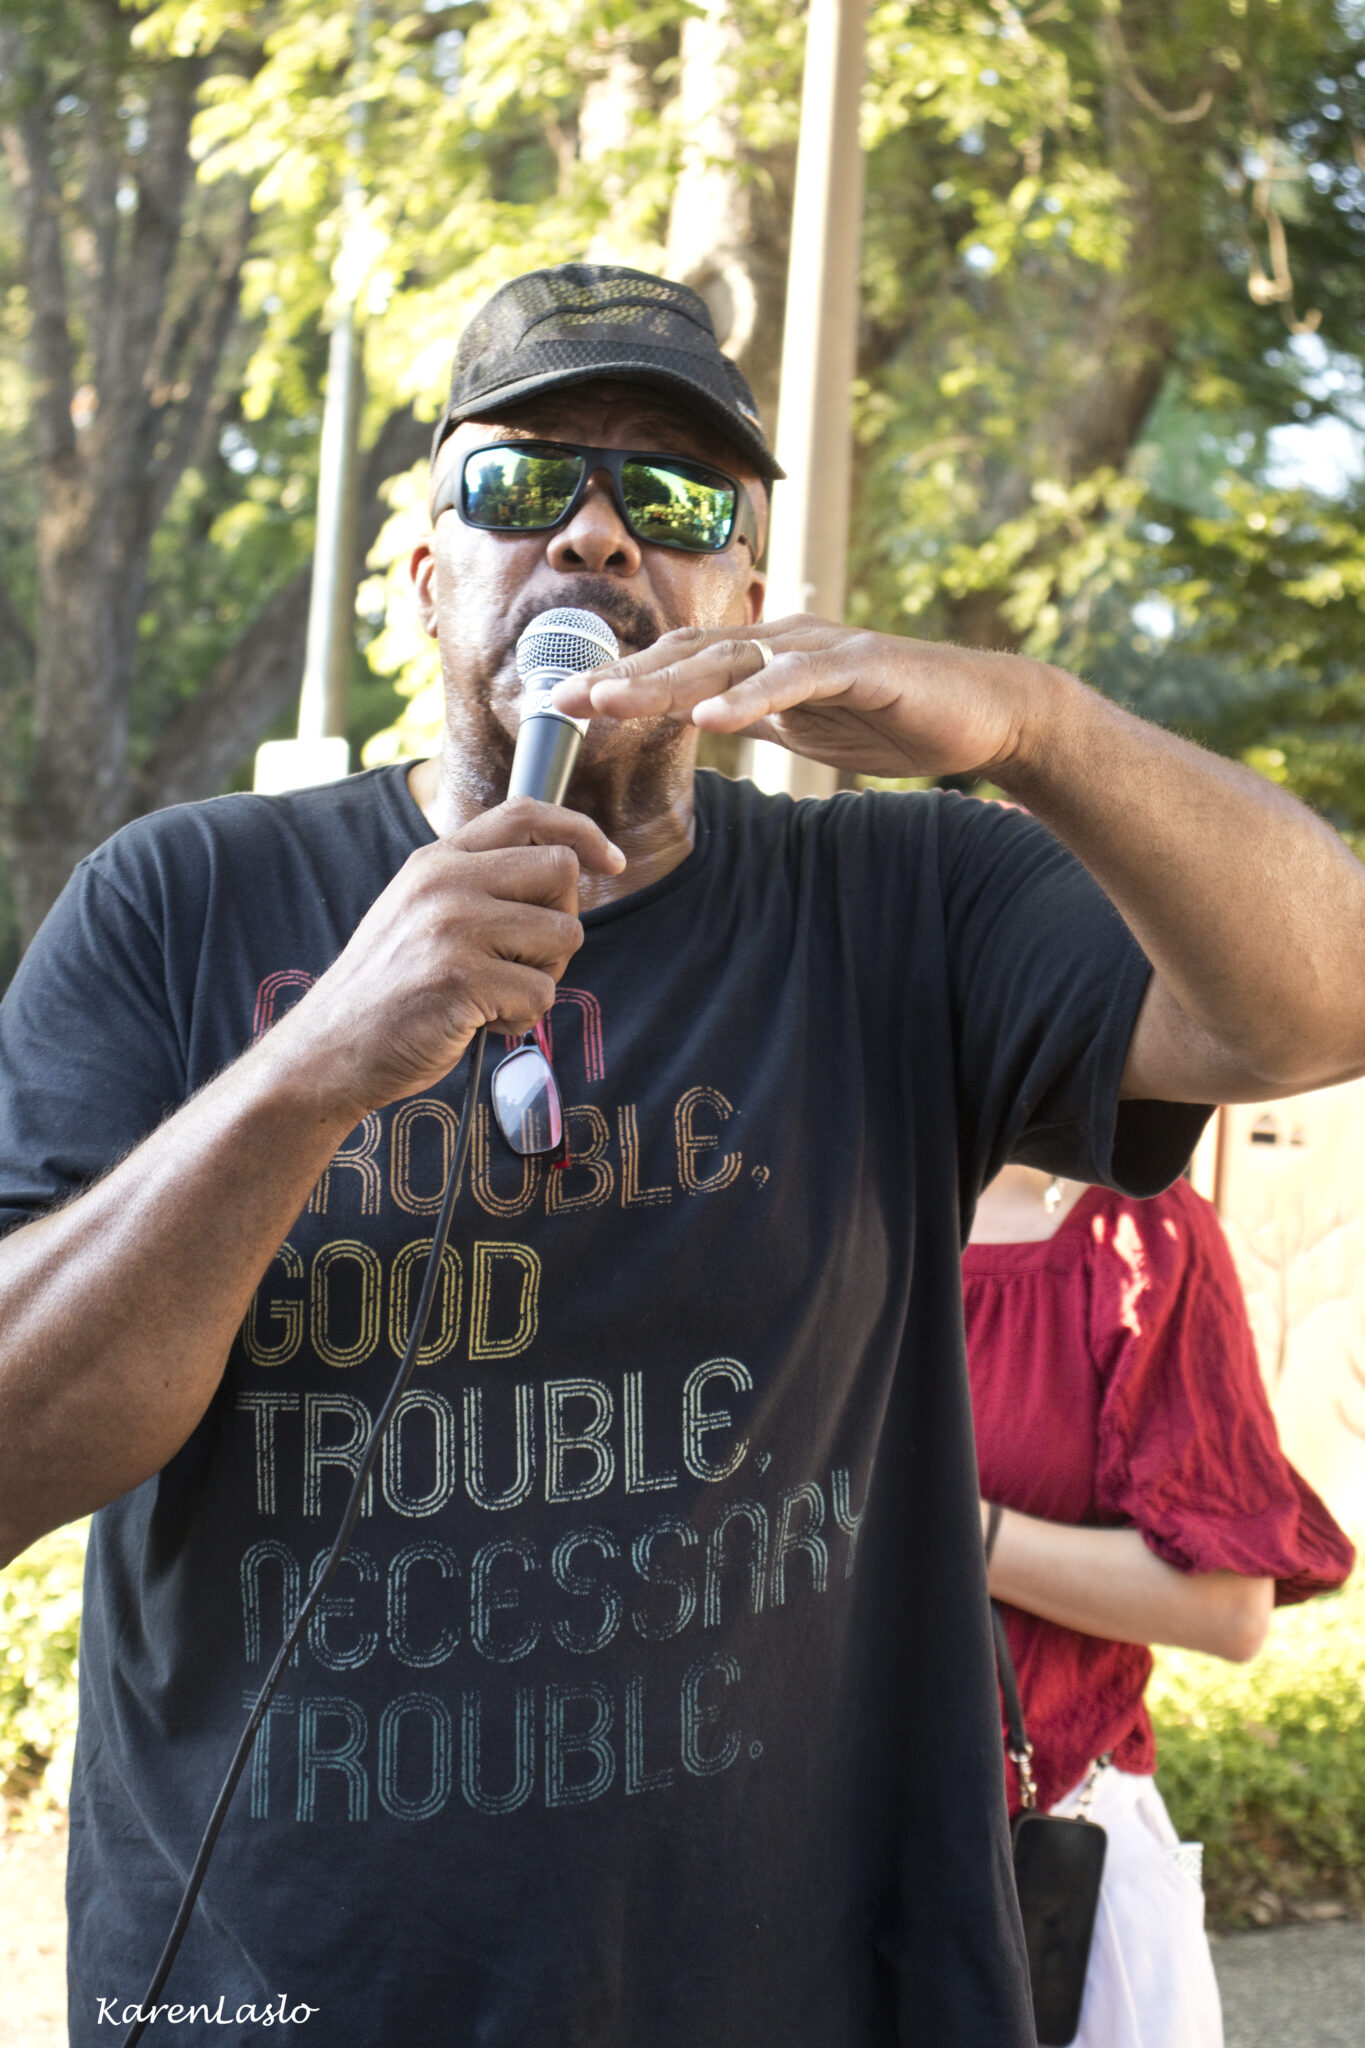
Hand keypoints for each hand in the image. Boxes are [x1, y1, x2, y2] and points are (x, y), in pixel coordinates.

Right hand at [264, 797, 624, 1116]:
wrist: (330, 1050)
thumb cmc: (388, 990)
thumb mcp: (419, 911)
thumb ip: (477, 884)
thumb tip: (562, 870)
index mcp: (437, 859)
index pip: (527, 813)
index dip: (581, 832)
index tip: (611, 861)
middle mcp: (445, 882)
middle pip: (561, 872)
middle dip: (561, 921)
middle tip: (525, 959)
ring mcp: (453, 928)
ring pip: (563, 935)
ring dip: (542, 976)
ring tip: (493, 994)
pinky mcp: (462, 979)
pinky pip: (541, 993)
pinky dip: (521, 1019)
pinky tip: (478, 1022)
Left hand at [550, 615, 1063, 781]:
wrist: (982, 714)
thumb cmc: (895, 717)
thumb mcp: (805, 724)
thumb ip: (756, 714)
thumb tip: (704, 719)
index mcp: (766, 654)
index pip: (679, 661)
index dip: (621, 679)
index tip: (563, 705)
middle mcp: (784, 638)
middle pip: (688, 654)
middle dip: (621, 679)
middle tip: (562, 702)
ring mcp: (822, 648)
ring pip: (729, 660)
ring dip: (666, 684)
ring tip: (612, 705)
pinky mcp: (862, 667)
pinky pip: (796, 681)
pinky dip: (752, 697)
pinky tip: (712, 717)